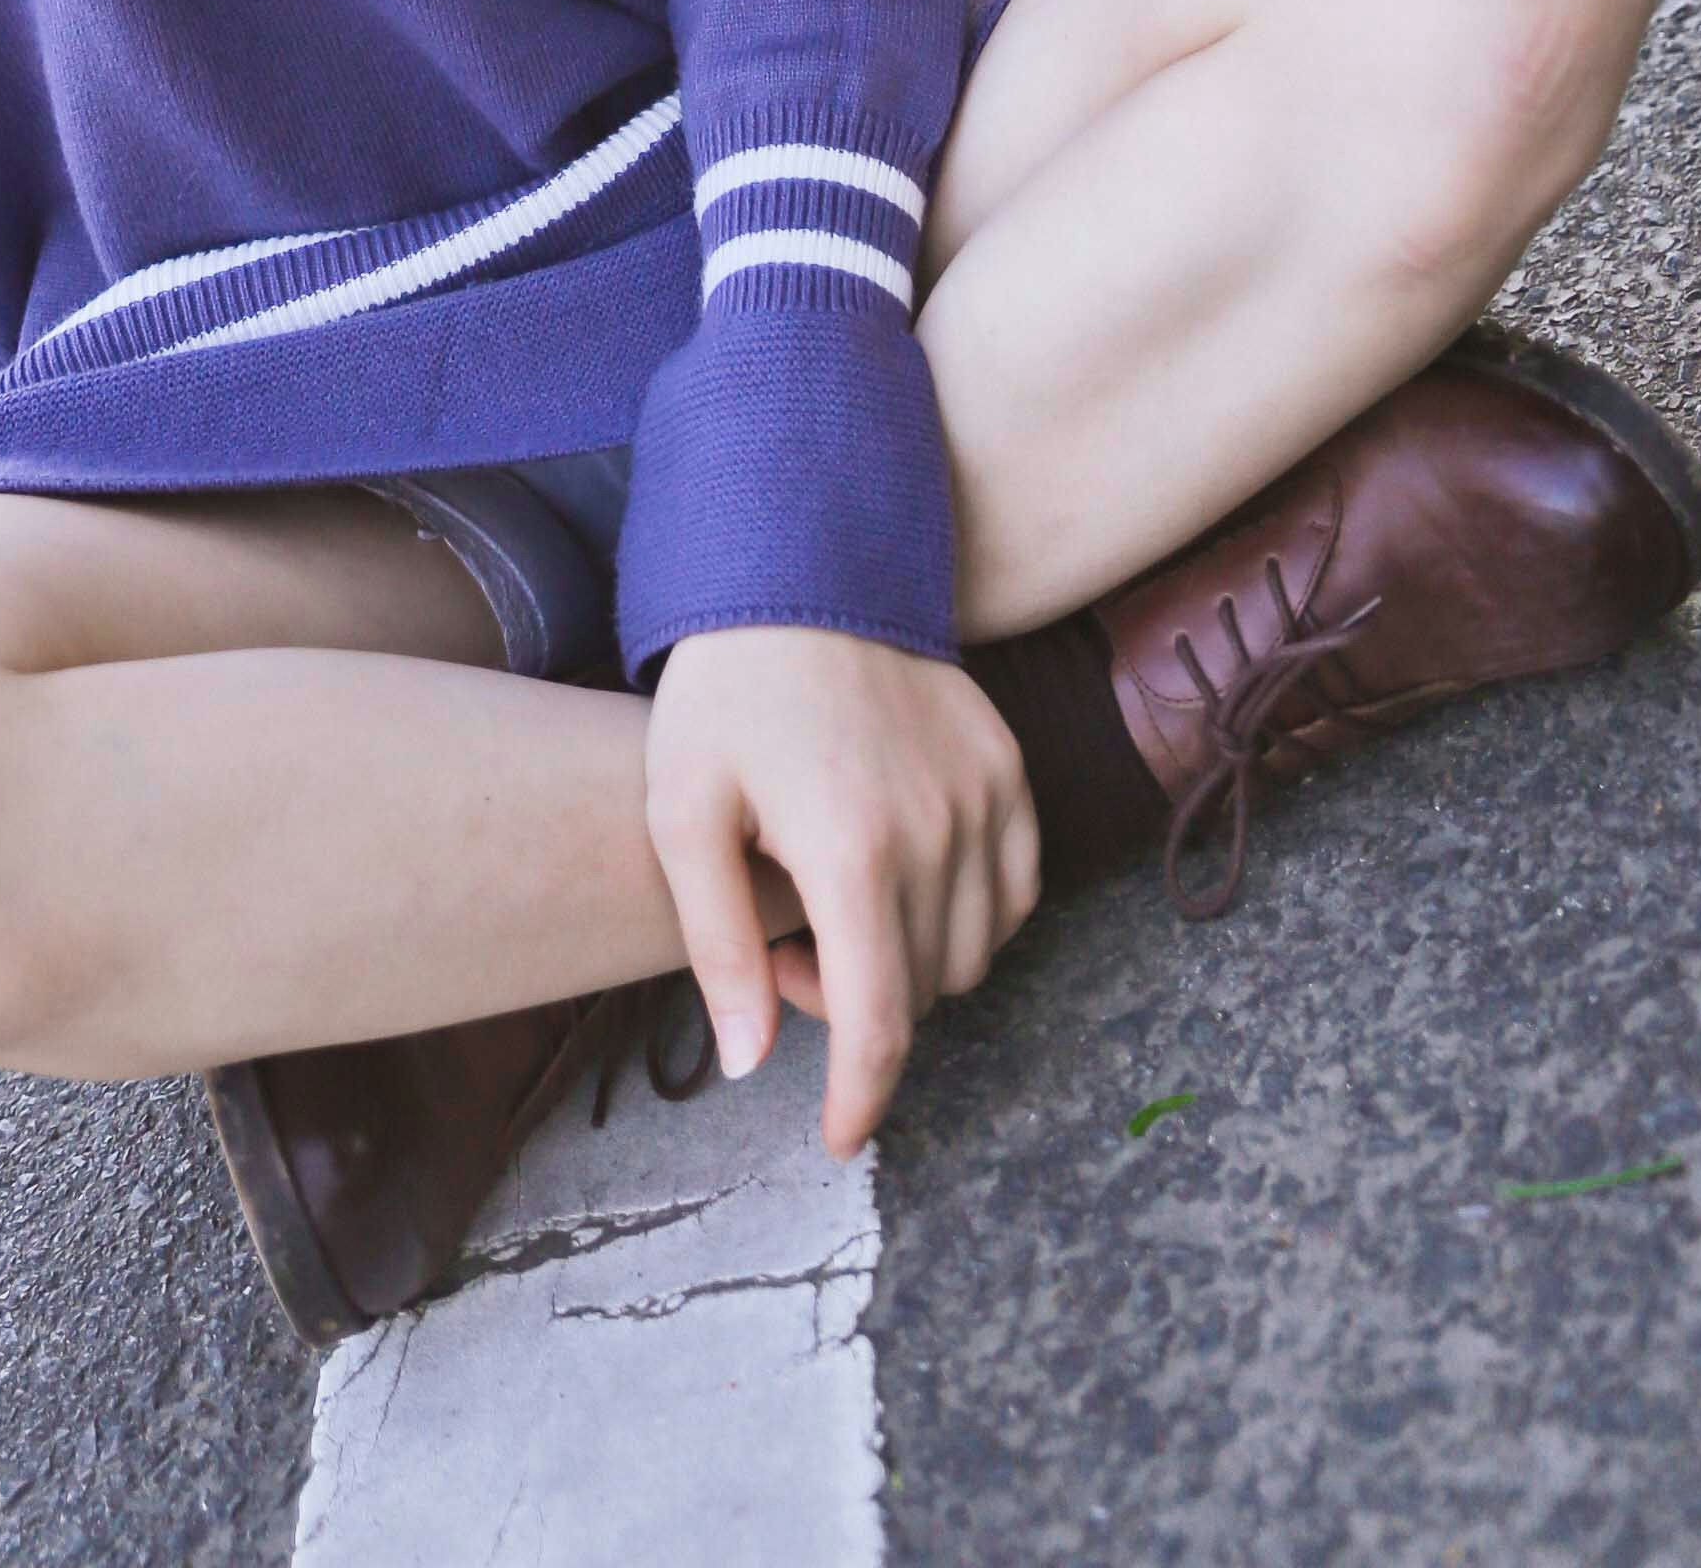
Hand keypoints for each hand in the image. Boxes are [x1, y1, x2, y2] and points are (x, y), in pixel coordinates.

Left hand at [641, 629, 1037, 1158]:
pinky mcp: (1010, 768)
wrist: (799, 562)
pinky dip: (969, 915)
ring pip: (971, 953)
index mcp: (854, 852)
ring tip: (829, 901)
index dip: (860, 1101)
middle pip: (919, 993)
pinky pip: (1015, 893)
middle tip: (777, 941)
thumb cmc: (725, 690)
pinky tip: (899, 878)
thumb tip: (752, 1064)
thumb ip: (719, 947)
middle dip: (848, 1001)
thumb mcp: (684, 812)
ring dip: (908, 962)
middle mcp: (940, 832)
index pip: (879, 1023)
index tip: (837, 1138)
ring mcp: (989, 797)